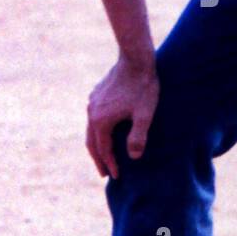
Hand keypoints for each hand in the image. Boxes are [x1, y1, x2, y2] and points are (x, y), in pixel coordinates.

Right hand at [86, 53, 159, 179]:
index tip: (117, 176)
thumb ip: (138, 137)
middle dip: (99, 159)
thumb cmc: (143, 87)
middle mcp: (92, 112)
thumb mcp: (145, 115)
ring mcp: (92, 102)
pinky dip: (98, 131)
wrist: (135, 58)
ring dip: (97, 145)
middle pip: (92, 142)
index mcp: (101, 120)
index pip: (104, 149)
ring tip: (104, 156)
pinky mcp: (96, 95)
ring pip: (91, 130)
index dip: (110, 164)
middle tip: (104, 174)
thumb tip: (133, 157)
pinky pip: (94, 118)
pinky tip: (106, 132)